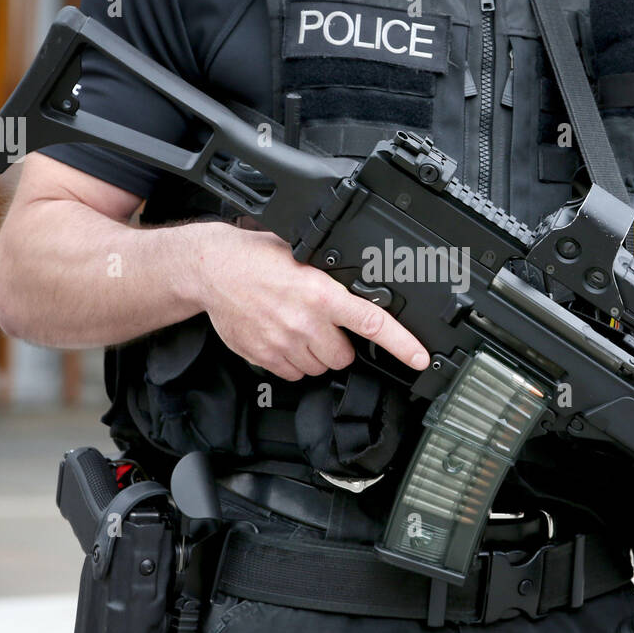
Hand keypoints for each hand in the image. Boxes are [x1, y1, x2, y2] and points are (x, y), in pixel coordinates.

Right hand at [194, 222, 429, 381]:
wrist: (213, 269)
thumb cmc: (258, 259)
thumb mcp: (303, 258)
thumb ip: (332, 282)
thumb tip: (360, 295)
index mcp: (321, 294)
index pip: (371, 323)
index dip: (401, 344)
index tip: (420, 358)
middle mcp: (305, 322)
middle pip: (343, 356)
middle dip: (339, 345)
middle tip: (324, 325)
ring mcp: (283, 343)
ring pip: (319, 367)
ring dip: (316, 354)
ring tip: (298, 328)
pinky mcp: (264, 356)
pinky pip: (293, 374)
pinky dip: (293, 362)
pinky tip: (283, 339)